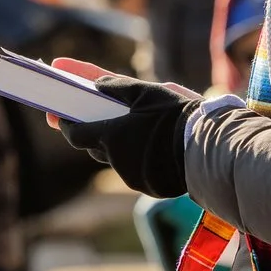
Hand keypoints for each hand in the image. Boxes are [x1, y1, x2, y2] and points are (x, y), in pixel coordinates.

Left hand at [49, 56, 192, 198]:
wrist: (211, 148)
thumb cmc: (176, 116)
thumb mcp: (147, 92)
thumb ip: (117, 87)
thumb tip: (96, 83)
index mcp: (111, 136)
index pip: (77, 134)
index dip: (67, 124)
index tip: (59, 116)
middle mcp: (117, 160)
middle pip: (95, 147)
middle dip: (92, 134)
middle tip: (91, 121)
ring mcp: (133, 176)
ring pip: (117, 160)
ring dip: (118, 147)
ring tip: (131, 131)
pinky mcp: (150, 187)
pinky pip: (136, 171)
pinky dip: (138, 159)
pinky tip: (151, 147)